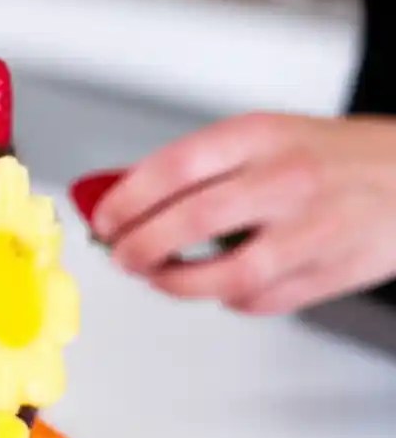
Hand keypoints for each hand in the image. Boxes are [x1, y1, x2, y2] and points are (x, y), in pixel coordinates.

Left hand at [92, 113, 395, 314]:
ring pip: (225, 276)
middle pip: (190, 222)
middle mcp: (287, 179)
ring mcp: (314, 229)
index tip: (103, 220)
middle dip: (138, 248)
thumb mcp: (264, 139)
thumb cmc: (331, 157)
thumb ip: (197, 170)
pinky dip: (229, 300)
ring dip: (176, 284)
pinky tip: (222, 285)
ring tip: (159, 277)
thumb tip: (123, 201)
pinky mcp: (334, 272)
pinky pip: (260, 301)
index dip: (126, 200)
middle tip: (122, 257)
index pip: (173, 167)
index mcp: (261, 136)